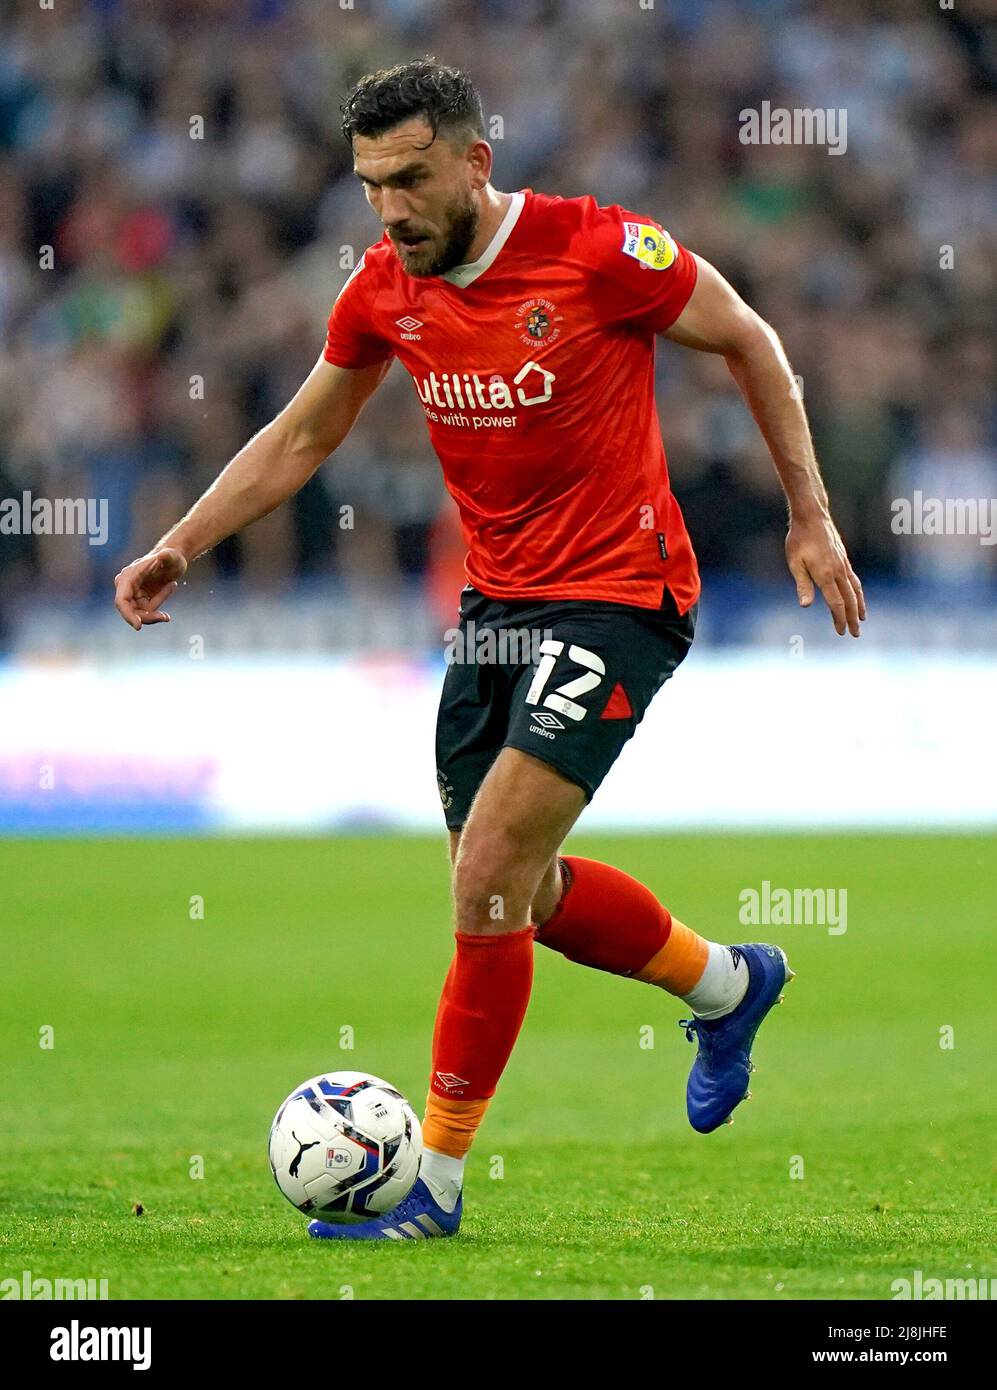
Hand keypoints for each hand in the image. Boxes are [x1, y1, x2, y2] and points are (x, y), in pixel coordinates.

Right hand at [113, 547, 187, 630]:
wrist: (173, 562)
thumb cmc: (172, 557)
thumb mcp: (173, 557)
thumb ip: (168, 556)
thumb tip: (164, 555)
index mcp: (128, 576)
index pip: (121, 600)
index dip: (127, 614)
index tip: (139, 626)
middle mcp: (126, 586)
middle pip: (130, 611)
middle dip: (148, 616)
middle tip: (166, 617)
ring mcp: (132, 594)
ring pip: (140, 614)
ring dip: (156, 613)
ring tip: (171, 591)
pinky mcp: (139, 600)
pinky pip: (147, 613)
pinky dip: (157, 613)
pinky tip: (168, 603)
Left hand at [786, 513, 865, 636]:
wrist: (812, 516)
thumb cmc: (799, 539)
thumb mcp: (795, 563)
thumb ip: (802, 585)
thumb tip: (805, 606)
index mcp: (825, 575)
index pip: (836, 603)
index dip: (839, 619)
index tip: (841, 632)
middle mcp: (838, 571)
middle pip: (849, 600)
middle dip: (852, 618)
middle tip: (855, 634)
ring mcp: (843, 564)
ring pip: (855, 590)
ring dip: (858, 606)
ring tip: (861, 619)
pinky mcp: (844, 559)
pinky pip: (854, 580)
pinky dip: (857, 592)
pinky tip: (856, 596)